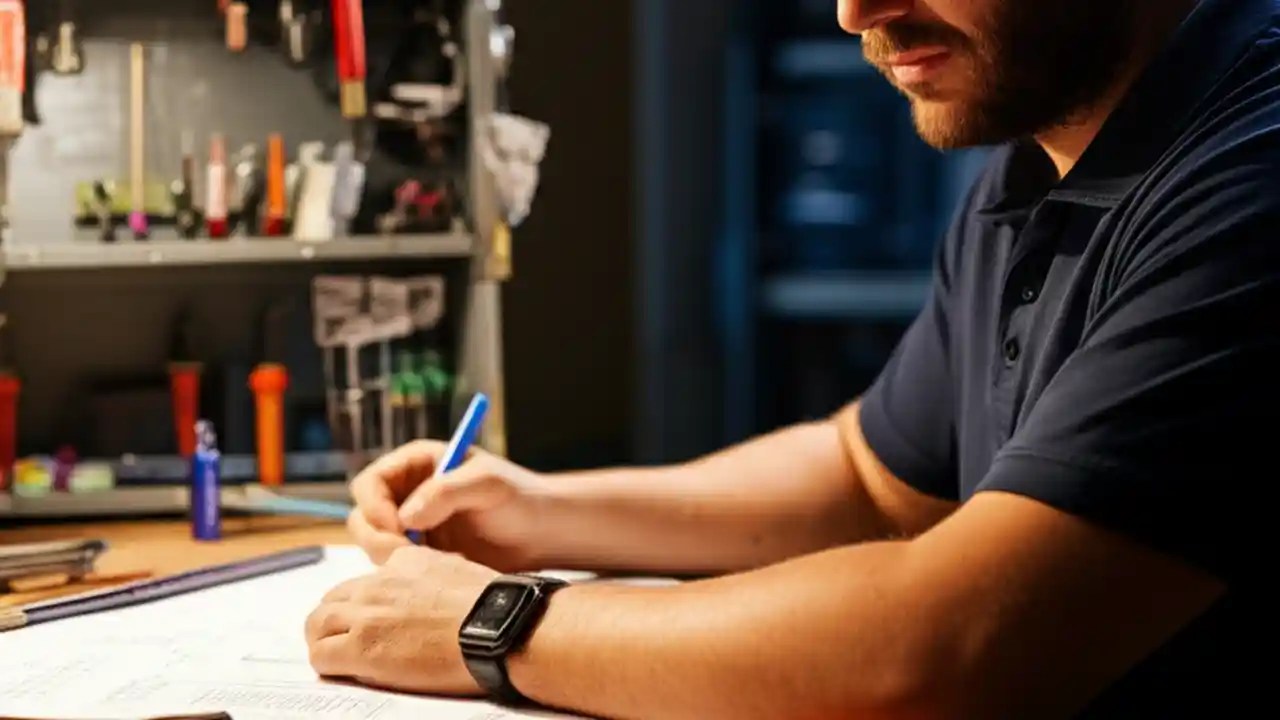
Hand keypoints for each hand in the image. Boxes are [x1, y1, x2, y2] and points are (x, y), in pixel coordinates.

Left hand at [305, 546, 499, 695]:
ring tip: (336, 658)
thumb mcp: (460, 571)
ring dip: (323, 640)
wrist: (499, 627)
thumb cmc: (494, 608)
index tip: (374, 619)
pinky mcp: (361, 648)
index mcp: (405, 561)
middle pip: (334, 598)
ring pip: (317, 623)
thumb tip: (428, 595)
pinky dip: (326, 665)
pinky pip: (321, 656)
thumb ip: (432, 576)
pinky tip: (343, 673)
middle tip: (344, 640)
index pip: (366, 580)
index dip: (366, 603)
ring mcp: (367, 614)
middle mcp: (380, 582)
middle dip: (335, 619)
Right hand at [346, 440, 548, 569]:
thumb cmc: (522, 498)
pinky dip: (411, 575)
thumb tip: (406, 516)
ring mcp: (413, 527)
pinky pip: (397, 569)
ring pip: (376, 547)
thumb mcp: (488, 485)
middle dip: (378, 540)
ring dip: (395, 561)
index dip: (374, 507)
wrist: (546, 534)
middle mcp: (408, 493)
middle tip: (408, 558)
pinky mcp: (424, 555)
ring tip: (439, 563)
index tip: (397, 530)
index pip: (370, 483)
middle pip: (363, 517)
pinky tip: (446, 573)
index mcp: (417, 464)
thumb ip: (446, 492)